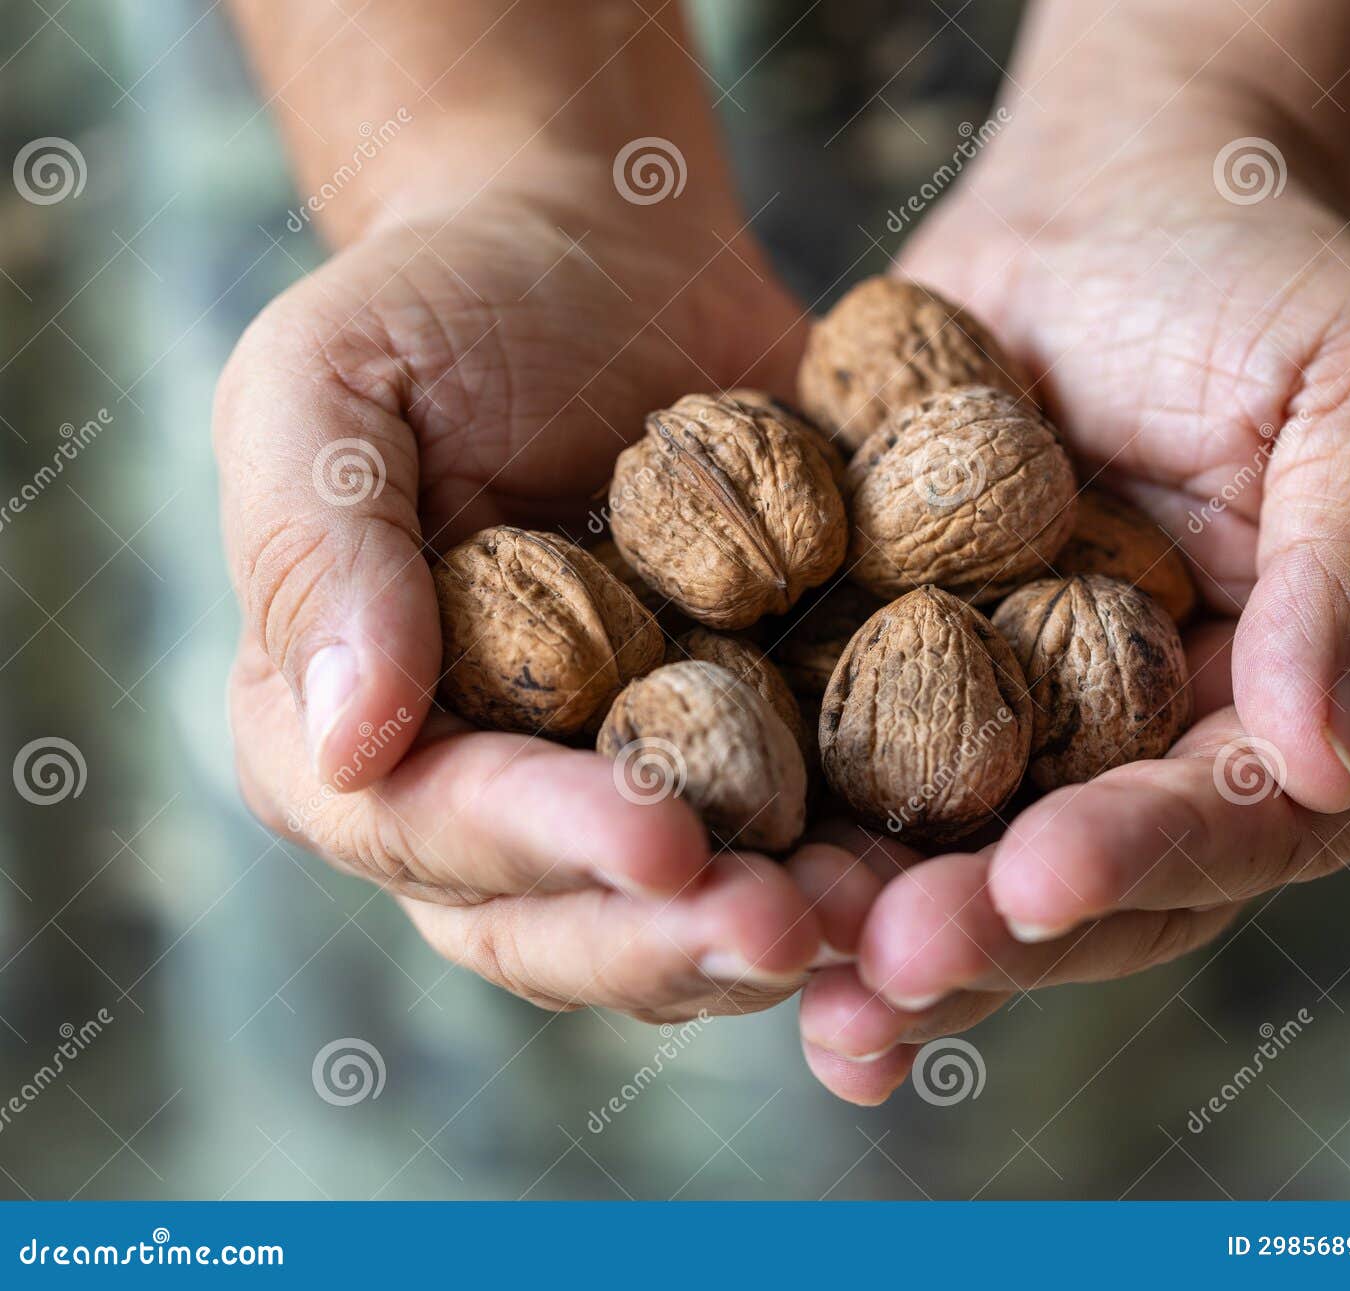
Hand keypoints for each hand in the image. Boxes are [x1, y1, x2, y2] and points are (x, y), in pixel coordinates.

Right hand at [217, 159, 849, 1020]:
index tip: (661, 844)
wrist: (600, 261)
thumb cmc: (441, 306)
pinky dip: (854, 864)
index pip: (430, 824)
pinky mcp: (735, 751)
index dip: (542, 848)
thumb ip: (319, 550)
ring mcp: (613, 784)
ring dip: (779, 933)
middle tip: (790, 930)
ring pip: (680, 914)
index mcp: (352, 731)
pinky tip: (933, 863)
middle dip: (671, 939)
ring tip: (886, 915)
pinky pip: (789, 837)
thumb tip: (347, 744)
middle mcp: (479, 793)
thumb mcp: (329, 385)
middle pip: (557, 923)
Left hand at [799, 85, 1349, 1101]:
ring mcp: (1038, 742)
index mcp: (1303, 717)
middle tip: (881, 962)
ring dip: (868, 922)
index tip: (1038, 878)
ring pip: (955, 864)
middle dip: (983, 933)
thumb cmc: (1254, 276)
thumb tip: (1325, 758)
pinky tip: (712, 886)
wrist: (1101, 208)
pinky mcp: (919, 699)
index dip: (1141, 860)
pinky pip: (857, 784)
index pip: (1235, 822)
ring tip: (777, 948)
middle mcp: (1169, 762)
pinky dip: (793, 838)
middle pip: (1082, 890)